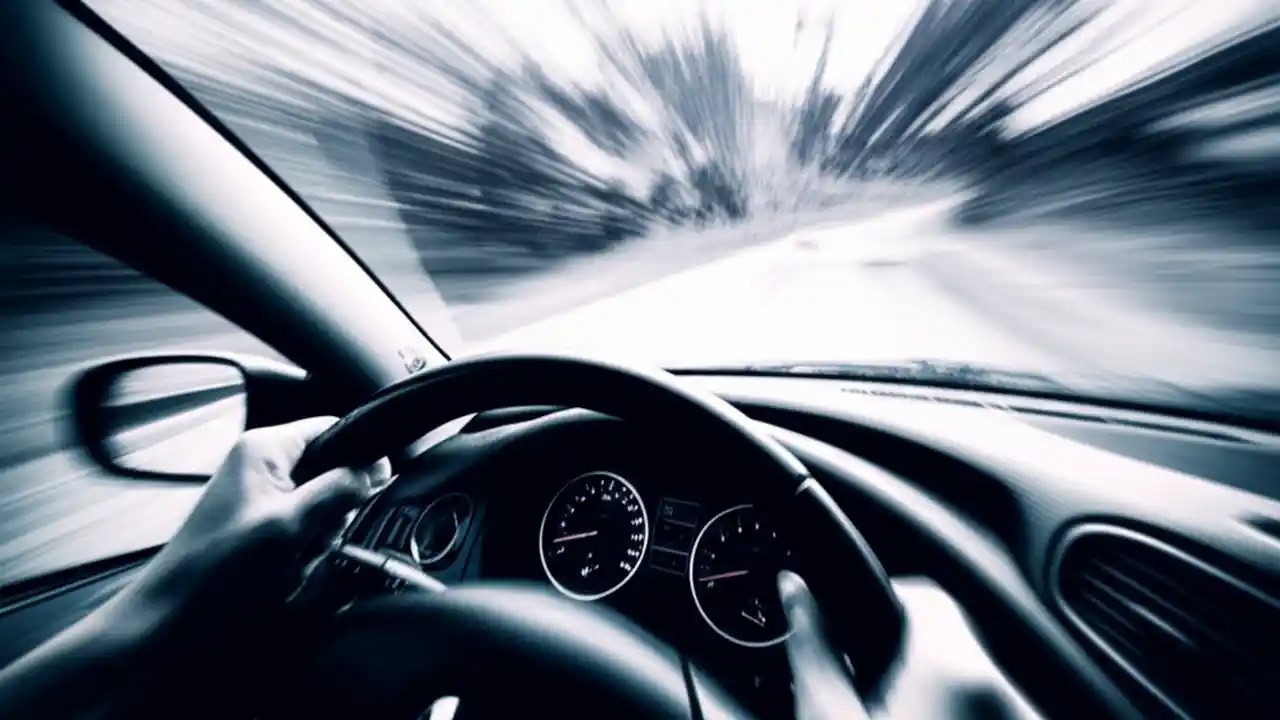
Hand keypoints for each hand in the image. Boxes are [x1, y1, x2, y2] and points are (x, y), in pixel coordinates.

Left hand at [96, 417, 389, 710]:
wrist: (170, 626)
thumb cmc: (214, 573)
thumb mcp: (288, 524)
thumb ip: (338, 490)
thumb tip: (376, 469)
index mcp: (265, 448)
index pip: (335, 428)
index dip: (362, 456)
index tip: (374, 488)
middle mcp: (263, 468)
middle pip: (334, 473)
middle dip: (336, 510)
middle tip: (313, 537)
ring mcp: (262, 502)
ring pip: (325, 510)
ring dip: (320, 539)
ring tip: (293, 562)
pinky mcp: (262, 533)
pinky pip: (306, 536)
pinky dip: (306, 557)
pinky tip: (287, 575)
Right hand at [780, 573, 1039, 719]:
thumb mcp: (827, 718)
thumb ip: (813, 646)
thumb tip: (793, 588)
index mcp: (957, 672)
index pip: (925, 595)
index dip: (879, 607)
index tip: (853, 638)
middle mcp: (1008, 693)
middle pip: (948, 641)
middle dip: (905, 658)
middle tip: (867, 702)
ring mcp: (1020, 718)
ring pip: (969, 680)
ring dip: (933, 692)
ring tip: (893, 719)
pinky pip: (986, 708)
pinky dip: (955, 710)